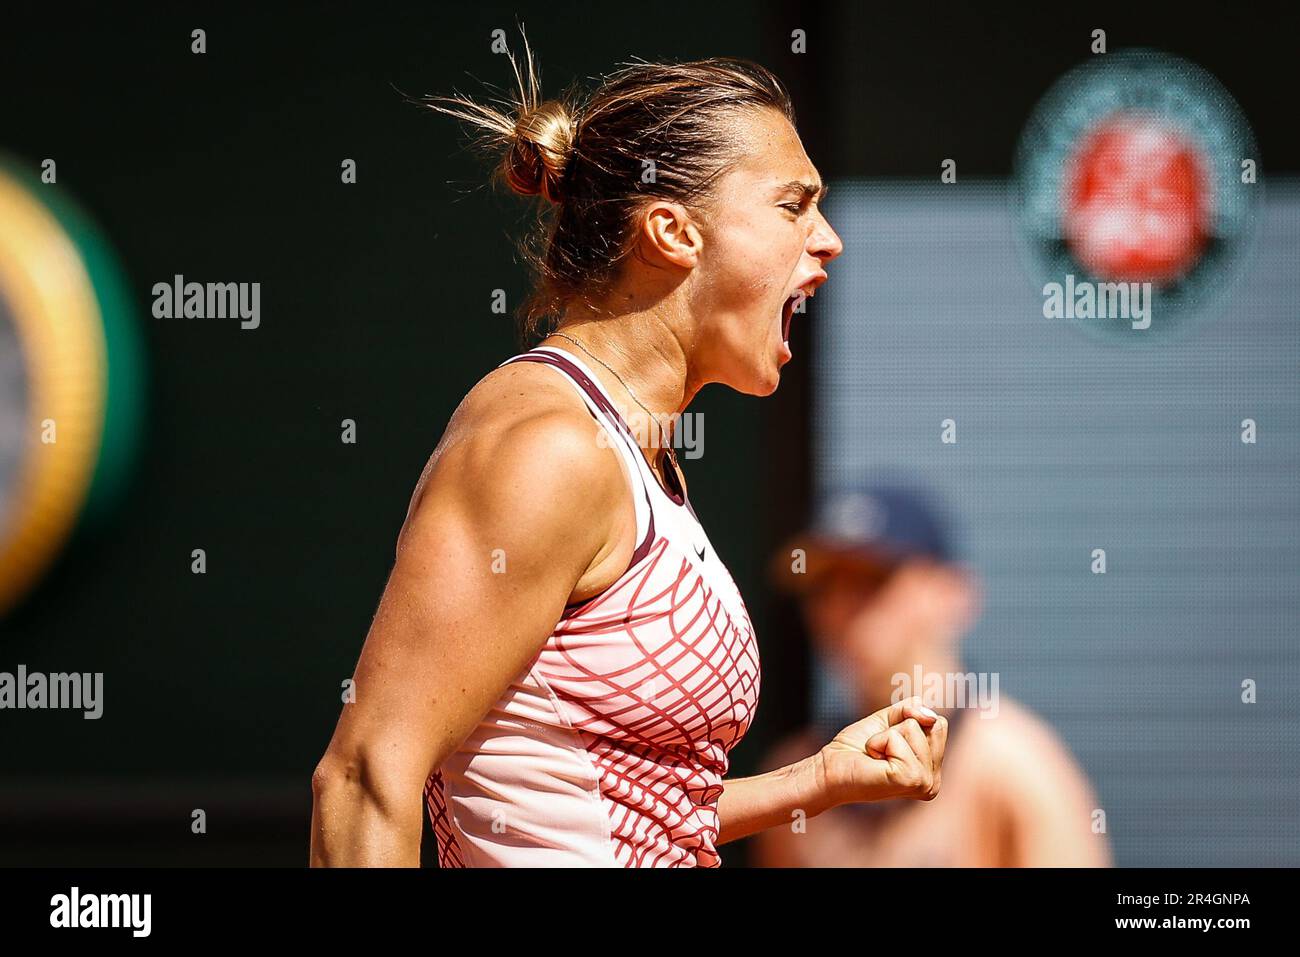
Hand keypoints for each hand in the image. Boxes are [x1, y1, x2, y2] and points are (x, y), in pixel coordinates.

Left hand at [816, 696, 946, 806]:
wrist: (829, 769)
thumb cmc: (856, 748)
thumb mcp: (888, 721)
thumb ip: (911, 711)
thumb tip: (929, 715)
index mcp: (932, 770)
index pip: (938, 724)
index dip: (908, 721)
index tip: (888, 741)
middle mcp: (933, 782)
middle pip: (932, 724)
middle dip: (900, 726)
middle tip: (881, 747)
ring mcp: (924, 783)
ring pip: (913, 727)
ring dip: (885, 735)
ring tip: (875, 756)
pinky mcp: (909, 779)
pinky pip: (896, 738)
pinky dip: (878, 741)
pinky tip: (872, 760)